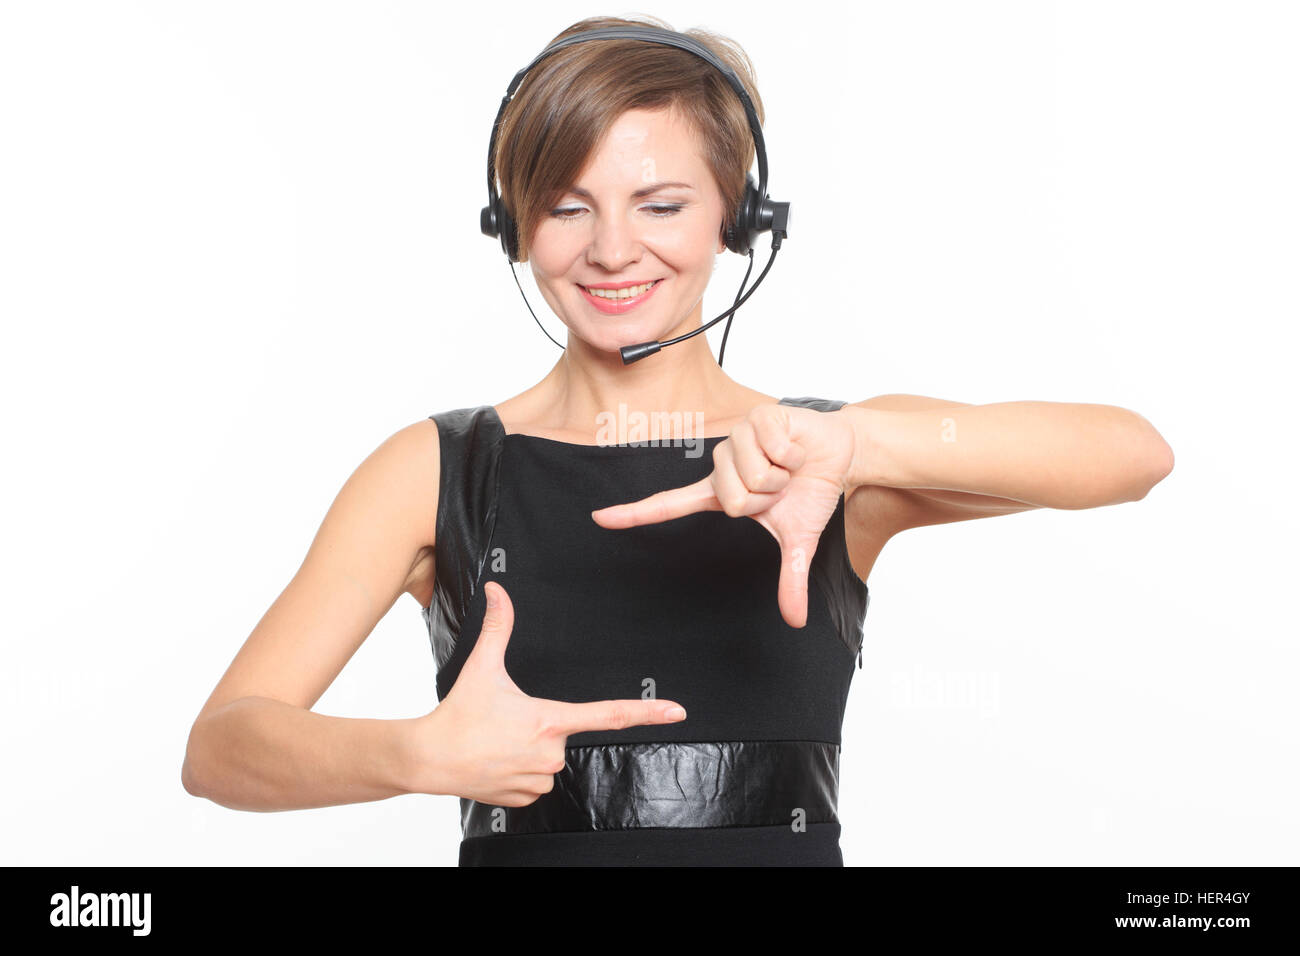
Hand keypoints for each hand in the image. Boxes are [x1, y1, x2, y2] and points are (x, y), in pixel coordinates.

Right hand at [404, 581, 687, 806]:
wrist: (429, 758)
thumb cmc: (458, 713)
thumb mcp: (482, 666)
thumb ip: (499, 626)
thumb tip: (499, 589)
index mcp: (550, 718)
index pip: (609, 714)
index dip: (647, 712)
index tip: (678, 712)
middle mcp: (551, 751)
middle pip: (563, 735)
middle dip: (541, 727)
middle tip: (506, 724)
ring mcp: (539, 778)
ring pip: (549, 760)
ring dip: (529, 751)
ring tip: (497, 743)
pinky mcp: (526, 797)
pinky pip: (536, 782)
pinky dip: (520, 771)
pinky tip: (497, 762)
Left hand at [591, 403, 855, 628]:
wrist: (839, 454)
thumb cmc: (809, 491)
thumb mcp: (798, 540)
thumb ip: (791, 578)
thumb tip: (796, 620)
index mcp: (720, 494)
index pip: (669, 505)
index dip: (634, 514)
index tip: (599, 518)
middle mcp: (720, 465)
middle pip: (733, 500)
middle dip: (768, 497)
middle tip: (782, 485)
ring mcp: (735, 438)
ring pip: (753, 474)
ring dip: (783, 475)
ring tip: (789, 465)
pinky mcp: (756, 418)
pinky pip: (771, 448)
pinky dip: (792, 455)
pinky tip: (795, 449)